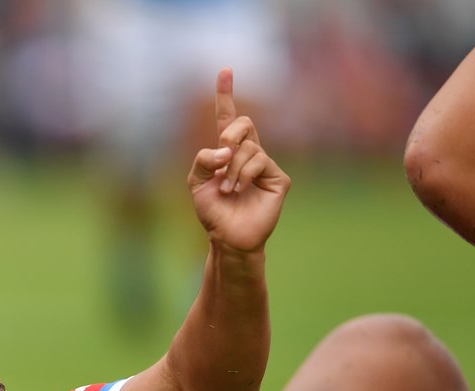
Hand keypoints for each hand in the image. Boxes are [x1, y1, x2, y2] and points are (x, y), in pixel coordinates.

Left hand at [188, 68, 290, 253]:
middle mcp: (249, 153)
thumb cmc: (212, 211)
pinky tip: (239, 190)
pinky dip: (243, 175)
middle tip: (221, 159)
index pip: (228, 118)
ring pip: (249, 147)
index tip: (225, 70)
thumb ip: (202, 159)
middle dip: (229, 136)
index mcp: (228, 152)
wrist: (227, 236)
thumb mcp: (196, 183)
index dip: (226, 95)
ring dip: (232, 169)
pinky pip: (259, 161)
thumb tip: (225, 148)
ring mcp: (265, 165)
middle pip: (244, 123)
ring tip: (228, 190)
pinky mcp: (278, 178)